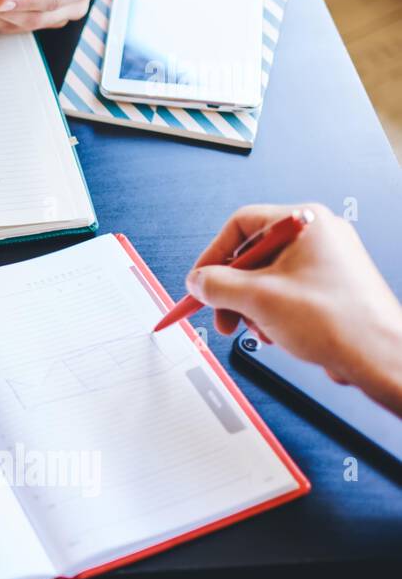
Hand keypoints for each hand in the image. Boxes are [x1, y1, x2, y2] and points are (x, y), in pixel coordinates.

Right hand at [185, 204, 401, 410]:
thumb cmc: (340, 320)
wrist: (381, 356)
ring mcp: (326, 262)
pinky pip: (286, 292)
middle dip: (232, 290)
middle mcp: (318, 237)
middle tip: (222, 313)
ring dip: (251, 306)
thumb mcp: (258, 298)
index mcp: (305, 223)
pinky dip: (272, 312)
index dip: (213, 254)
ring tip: (256, 327)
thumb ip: (217, 285)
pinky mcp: (329, 287)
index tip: (200, 280)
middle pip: (252, 255)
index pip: (240, 225)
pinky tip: (275, 332)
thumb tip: (198, 281)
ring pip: (267, 278)